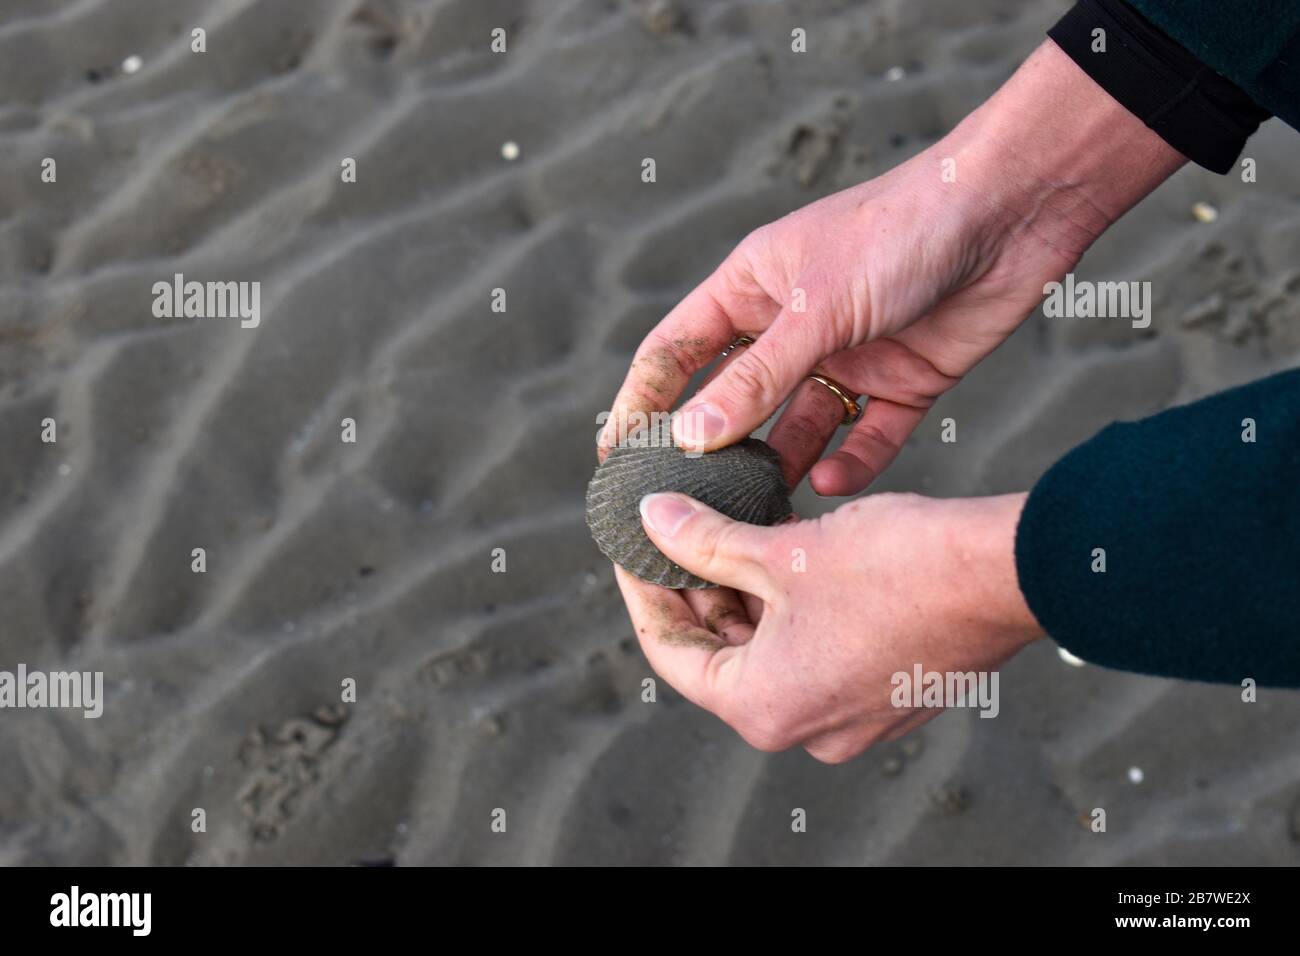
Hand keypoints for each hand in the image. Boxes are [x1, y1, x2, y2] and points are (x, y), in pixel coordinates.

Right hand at [599, 41, 1184, 494]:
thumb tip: (692, 438)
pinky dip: (850, 466)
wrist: (1013, 214)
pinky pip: (865, 439)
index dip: (641, 400)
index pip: (676, 352)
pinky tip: (831, 488)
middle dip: (714, 451)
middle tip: (689, 505)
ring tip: (760, 513)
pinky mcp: (902, 383)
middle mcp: (793, 327)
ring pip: (798, 429)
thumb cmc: (903, 231)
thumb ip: (757, 377)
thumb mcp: (817, 307)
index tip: (613, 457)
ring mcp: (847, 358)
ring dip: (781, 468)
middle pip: (735, 401)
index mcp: (753, 289)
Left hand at [620, 491, 1041, 760]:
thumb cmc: (900, 567)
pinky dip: (789, 610)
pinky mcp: (884, 693)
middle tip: (672, 532)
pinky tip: (780, 554)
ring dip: (744, 597)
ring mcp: (850, 717)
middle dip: (695, 590)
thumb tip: (653, 520)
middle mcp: (805, 728)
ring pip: (769, 653)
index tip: (632, 548)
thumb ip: (706, 542)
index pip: (672, 654)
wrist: (1008, 573)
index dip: (645, 594)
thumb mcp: (785, 551)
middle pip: (721, 656)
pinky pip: (813, 653)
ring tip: (723, 532)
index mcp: (765, 707)